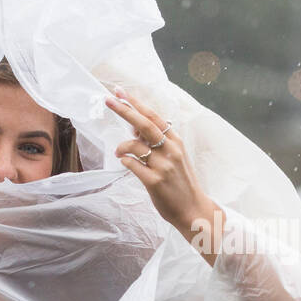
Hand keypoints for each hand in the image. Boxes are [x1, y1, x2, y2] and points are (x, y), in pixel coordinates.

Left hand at [106, 88, 220, 258]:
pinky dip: (124, 161)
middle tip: (108, 99)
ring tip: (117, 152)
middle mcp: (171, 149)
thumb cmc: (179, 182)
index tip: (119, 91)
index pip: (153, 116)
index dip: (136, 103)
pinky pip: (132, 165)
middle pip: (144, 124)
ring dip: (121, 146)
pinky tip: (124, 163)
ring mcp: (163, 165)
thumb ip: (156, 143)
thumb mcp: (173, 157)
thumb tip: (134, 129)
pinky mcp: (154, 181)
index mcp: (176, 141)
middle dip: (124, 110)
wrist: (192, 209)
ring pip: (135, 146)